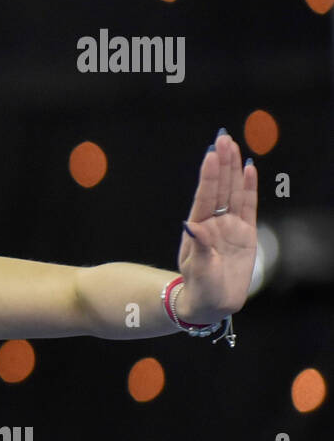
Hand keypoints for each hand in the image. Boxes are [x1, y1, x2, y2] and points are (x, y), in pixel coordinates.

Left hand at [177, 131, 257, 323]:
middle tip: (223, 138)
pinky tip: (249, 169)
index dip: (209, 176)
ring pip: (233, 192)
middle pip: (219, 187)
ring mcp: (229, 225)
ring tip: (233, 145)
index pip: (205, 196)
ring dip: (234, 169)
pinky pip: (248, 206)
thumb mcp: (197, 269)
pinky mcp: (245, 232)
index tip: (211, 154)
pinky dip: (248, 188)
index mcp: (198, 227)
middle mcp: (213, 222)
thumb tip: (191, 226)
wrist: (211, 302)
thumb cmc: (199, 286)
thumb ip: (198, 247)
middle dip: (221, 163)